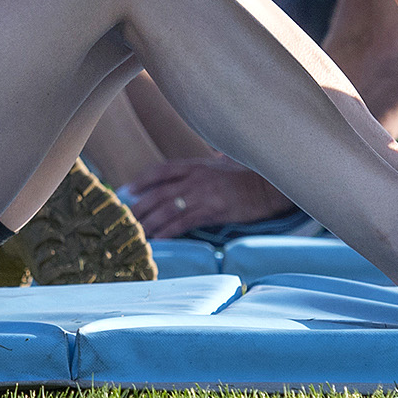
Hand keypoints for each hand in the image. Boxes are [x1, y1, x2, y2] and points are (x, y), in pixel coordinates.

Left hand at [127, 157, 298, 239]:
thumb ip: (212, 163)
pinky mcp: (213, 212)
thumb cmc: (252, 174)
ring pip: (167, 209)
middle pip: (158, 193)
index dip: (142, 180)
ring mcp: (203, 195)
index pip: (161, 170)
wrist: (272, 185)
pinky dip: (168, 231)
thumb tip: (212, 158)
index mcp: (197, 165)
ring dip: (149, 223)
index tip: (128, 190)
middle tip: (125, 219)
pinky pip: (183, 223)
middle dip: (139, 206)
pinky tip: (158, 239)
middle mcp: (196, 178)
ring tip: (137, 233)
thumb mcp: (226, 163)